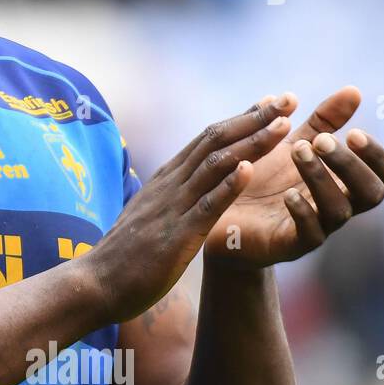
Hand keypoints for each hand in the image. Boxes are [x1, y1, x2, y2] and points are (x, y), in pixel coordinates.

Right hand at [85, 96, 294, 321]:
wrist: (96, 284)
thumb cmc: (124, 257)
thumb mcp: (148, 217)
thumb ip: (166, 200)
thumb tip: (180, 190)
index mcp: (166, 180)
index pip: (207, 140)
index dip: (241, 119)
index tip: (269, 103)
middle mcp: (170, 185)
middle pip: (215, 141)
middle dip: (253, 119)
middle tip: (287, 100)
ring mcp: (172, 207)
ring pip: (215, 166)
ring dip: (250, 143)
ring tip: (282, 126)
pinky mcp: (176, 234)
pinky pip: (206, 205)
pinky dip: (229, 185)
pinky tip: (250, 170)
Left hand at [202, 86, 383, 269]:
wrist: (220, 215)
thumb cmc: (262, 179)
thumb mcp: (291, 144)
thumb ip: (323, 121)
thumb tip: (354, 90)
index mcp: (342, 183)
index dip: (377, 156)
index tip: (353, 132)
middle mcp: (336, 206)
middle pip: (370, 192)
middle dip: (350, 163)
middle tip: (319, 140)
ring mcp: (316, 228)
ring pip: (339, 211)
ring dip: (320, 177)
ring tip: (297, 151)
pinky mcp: (289, 244)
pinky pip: (309, 234)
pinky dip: (303, 211)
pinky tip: (287, 193)